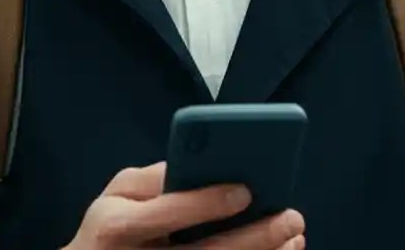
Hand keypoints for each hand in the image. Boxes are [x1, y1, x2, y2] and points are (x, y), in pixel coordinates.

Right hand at [63, 162, 305, 248]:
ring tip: (295, 239)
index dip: (205, 203)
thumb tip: (203, 166)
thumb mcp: (117, 195)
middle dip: (254, 238)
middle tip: (292, 219)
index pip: (166, 213)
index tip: (245, 191)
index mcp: (117, 226)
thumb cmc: (110, 227)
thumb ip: (154, 179)